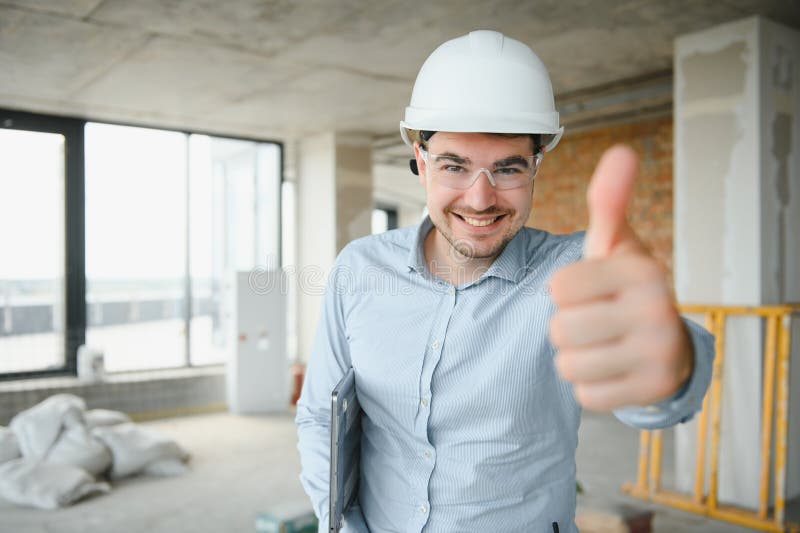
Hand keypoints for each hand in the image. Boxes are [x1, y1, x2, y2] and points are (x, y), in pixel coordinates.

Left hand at [548, 145, 692, 410]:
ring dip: (576, 357)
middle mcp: (655, 310)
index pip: (558, 287)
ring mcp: (657, 354)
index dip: (564, 290)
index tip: (591, 289)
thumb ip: (609, 202)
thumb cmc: (627, 287)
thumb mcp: (617, 244)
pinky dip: (591, 385)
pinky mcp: (651, 391)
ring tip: (603, 343)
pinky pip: (585, 395)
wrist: (668, 344)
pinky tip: (613, 368)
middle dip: (568, 326)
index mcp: (641, 270)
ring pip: (568, 365)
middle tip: (597, 319)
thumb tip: (620, 151)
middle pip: (559, 329)